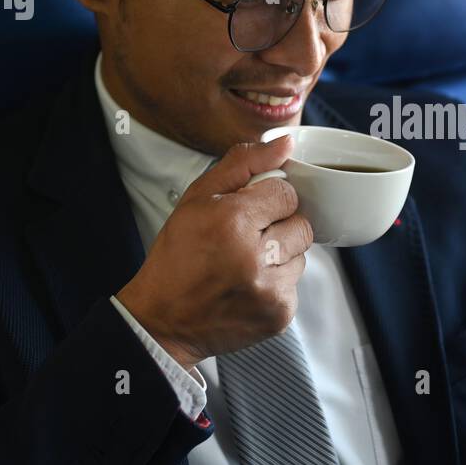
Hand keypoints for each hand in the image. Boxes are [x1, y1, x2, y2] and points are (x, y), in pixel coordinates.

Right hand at [115, 134, 312, 368]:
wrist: (164, 321)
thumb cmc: (178, 256)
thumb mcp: (197, 199)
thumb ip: (244, 164)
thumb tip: (286, 143)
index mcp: (232, 221)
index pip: (286, 193)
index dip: (267, 200)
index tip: (246, 214)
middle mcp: (255, 257)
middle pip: (301, 224)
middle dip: (278, 227)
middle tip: (245, 239)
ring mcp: (270, 290)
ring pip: (301, 255)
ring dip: (279, 256)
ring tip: (244, 264)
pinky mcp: (280, 314)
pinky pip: (295, 285)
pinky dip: (276, 283)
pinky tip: (247, 286)